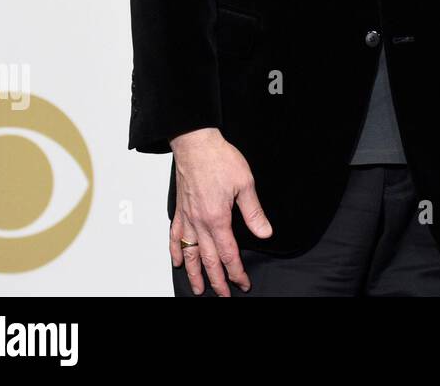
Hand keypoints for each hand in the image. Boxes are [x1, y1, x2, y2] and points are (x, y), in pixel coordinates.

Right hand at [168, 127, 272, 295]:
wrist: (196, 144)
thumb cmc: (219, 159)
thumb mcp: (245, 184)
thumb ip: (254, 212)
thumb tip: (265, 232)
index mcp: (217, 218)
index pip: (229, 254)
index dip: (236, 272)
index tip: (243, 283)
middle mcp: (199, 222)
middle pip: (209, 260)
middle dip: (217, 281)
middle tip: (224, 294)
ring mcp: (187, 218)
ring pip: (190, 253)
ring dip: (194, 273)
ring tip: (198, 289)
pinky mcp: (180, 210)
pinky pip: (175, 236)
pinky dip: (175, 251)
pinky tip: (178, 261)